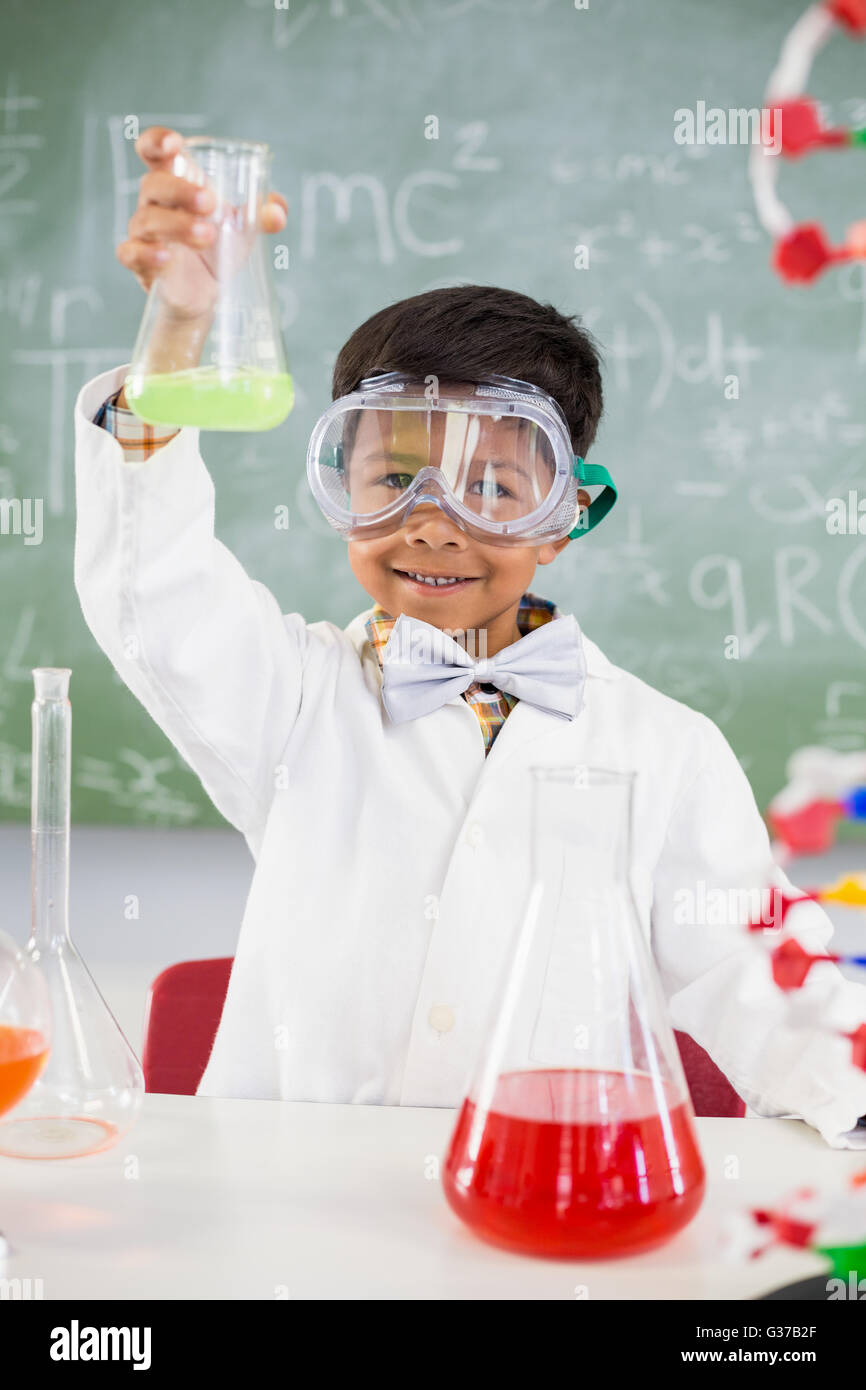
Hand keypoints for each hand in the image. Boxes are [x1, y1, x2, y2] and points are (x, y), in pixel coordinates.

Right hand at [116, 126, 287, 321]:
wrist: (207, 294)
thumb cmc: (218, 247)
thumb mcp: (243, 228)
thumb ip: (261, 215)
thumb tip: (278, 212)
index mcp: (175, 181)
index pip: (153, 150)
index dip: (157, 141)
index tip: (175, 145)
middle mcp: (154, 202)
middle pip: (153, 183)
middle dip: (180, 190)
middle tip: (211, 203)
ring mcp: (143, 232)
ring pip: (146, 219)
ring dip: (178, 225)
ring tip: (208, 236)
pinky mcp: (139, 263)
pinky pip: (131, 252)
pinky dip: (147, 254)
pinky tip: (167, 257)